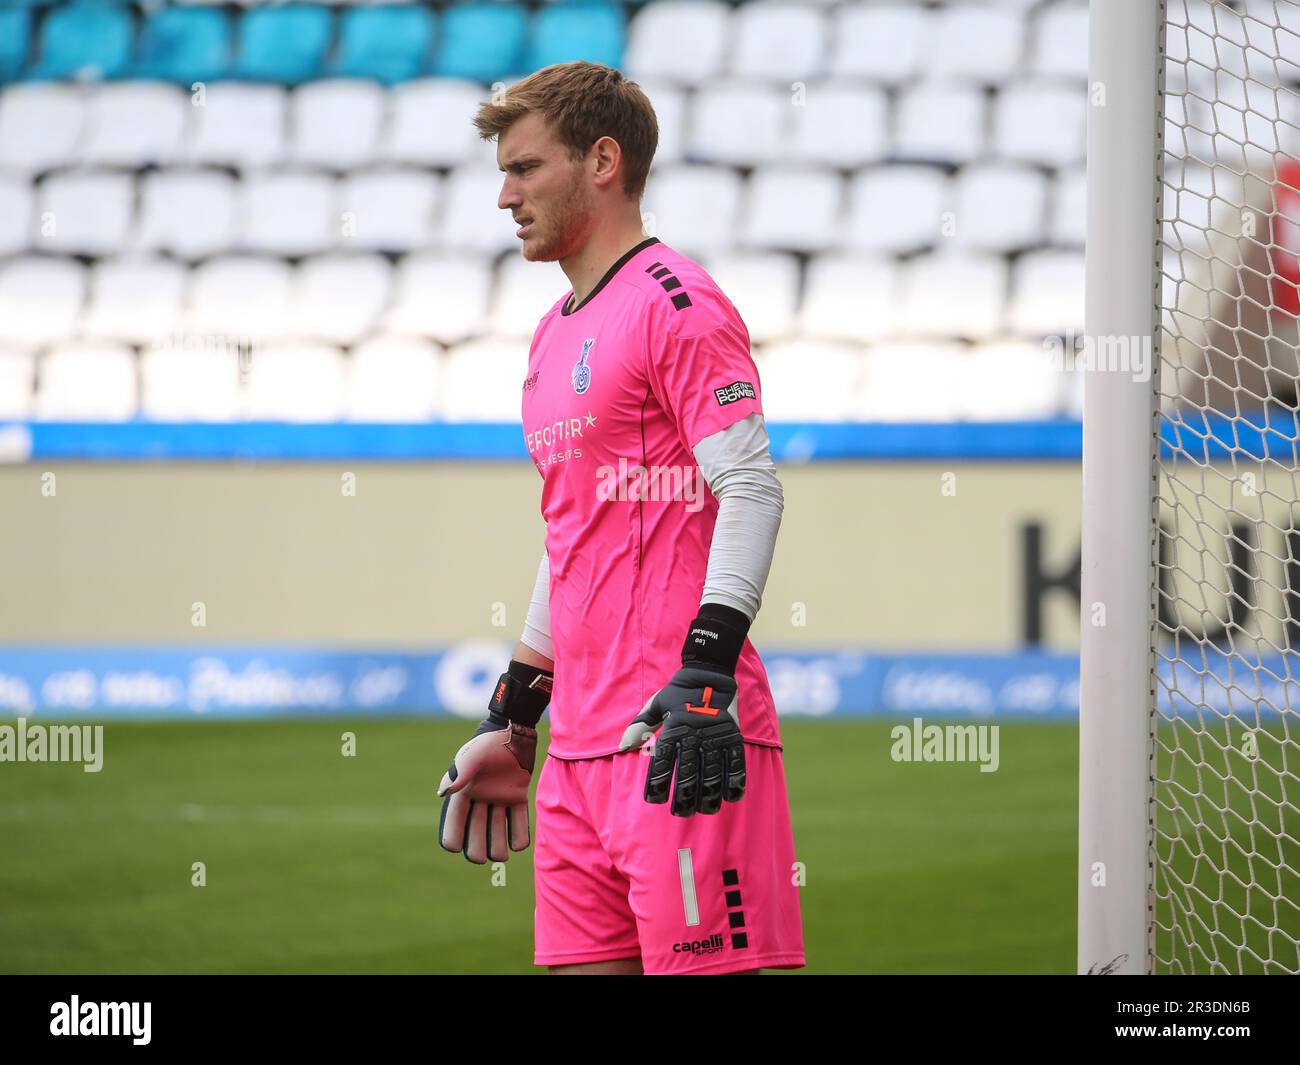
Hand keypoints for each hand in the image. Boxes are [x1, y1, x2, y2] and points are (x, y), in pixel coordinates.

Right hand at [437, 718, 537, 863]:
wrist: (516, 733)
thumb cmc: (490, 743)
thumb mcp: (474, 756)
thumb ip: (459, 773)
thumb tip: (442, 793)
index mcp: (464, 793)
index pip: (454, 822)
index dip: (452, 837)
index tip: (455, 847)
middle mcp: (480, 800)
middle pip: (475, 834)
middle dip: (477, 849)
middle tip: (483, 858)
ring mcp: (499, 800)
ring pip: (497, 832)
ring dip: (498, 846)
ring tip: (502, 855)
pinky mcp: (517, 797)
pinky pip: (518, 823)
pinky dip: (519, 836)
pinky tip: (518, 843)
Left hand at [619, 666, 745, 815]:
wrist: (710, 671)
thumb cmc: (679, 690)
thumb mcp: (657, 704)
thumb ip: (640, 726)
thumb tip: (622, 746)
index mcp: (673, 728)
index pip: (662, 761)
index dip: (657, 783)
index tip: (653, 800)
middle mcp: (694, 735)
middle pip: (688, 772)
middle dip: (684, 795)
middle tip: (680, 813)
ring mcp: (716, 736)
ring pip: (712, 771)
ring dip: (709, 793)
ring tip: (706, 810)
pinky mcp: (733, 735)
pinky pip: (735, 762)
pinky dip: (734, 780)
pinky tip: (730, 797)